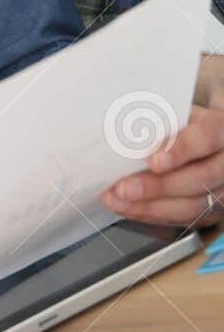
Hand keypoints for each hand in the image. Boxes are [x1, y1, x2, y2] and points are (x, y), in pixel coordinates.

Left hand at [102, 102, 223, 227]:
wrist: (215, 139)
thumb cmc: (192, 122)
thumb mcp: (181, 112)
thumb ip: (162, 122)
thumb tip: (126, 135)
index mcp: (223, 128)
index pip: (207, 138)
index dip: (181, 150)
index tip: (153, 160)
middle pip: (200, 178)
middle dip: (158, 186)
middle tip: (124, 188)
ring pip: (193, 205)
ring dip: (150, 207)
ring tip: (118, 201)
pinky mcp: (214, 210)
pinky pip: (185, 219)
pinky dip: (153, 215)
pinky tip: (130, 209)